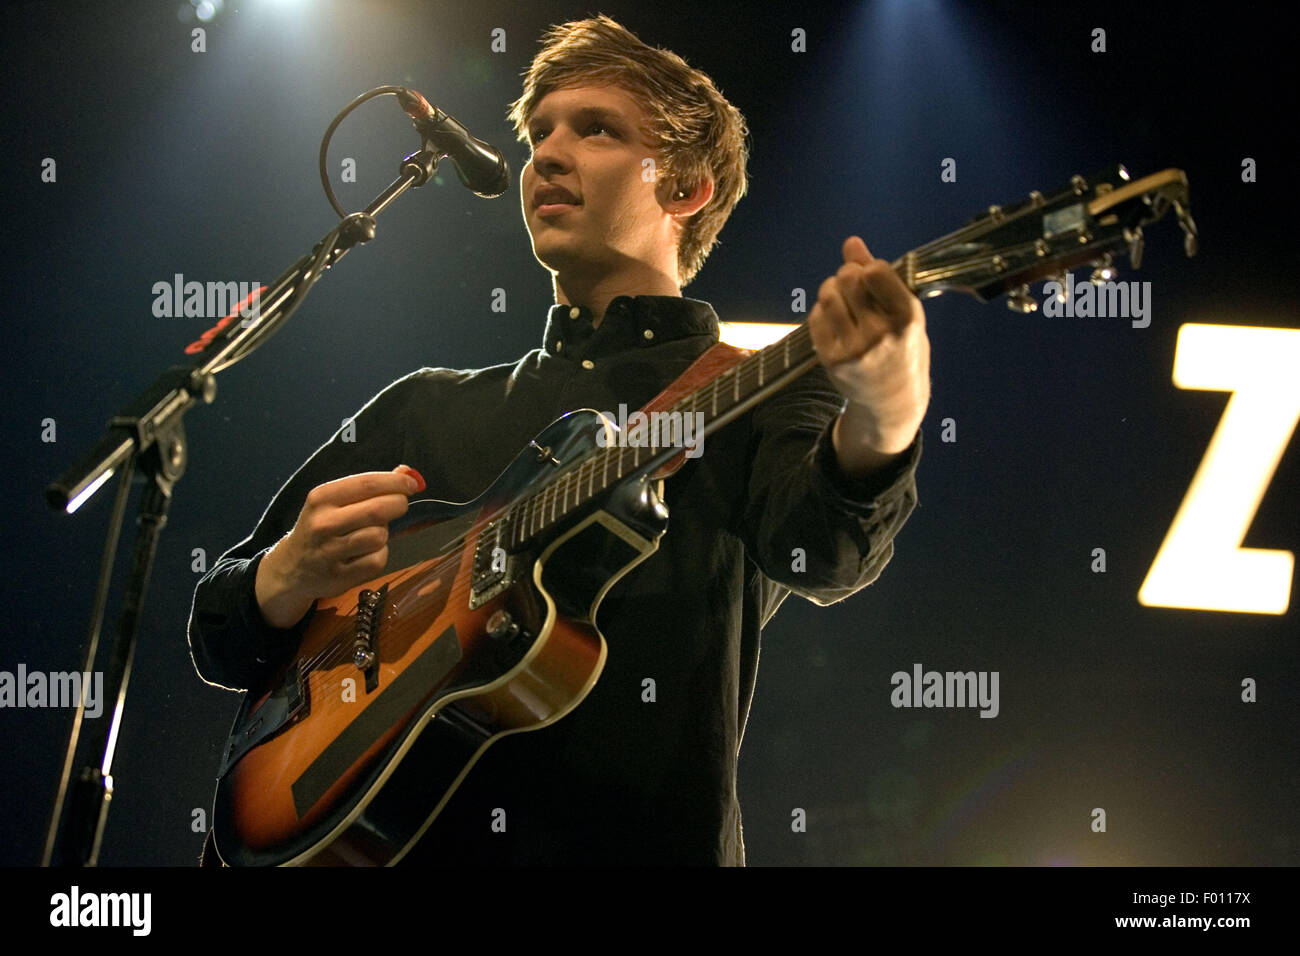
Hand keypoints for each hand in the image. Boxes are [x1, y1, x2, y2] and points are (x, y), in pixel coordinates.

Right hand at [254, 465, 423, 628]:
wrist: (291, 567)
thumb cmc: (320, 527)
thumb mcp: (334, 501)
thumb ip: (369, 486)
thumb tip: (407, 473)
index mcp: (321, 498)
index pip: (367, 484)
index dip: (396, 483)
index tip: (412, 484)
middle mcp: (323, 524)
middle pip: (377, 510)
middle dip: (398, 504)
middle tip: (399, 505)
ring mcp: (330, 552)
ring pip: (379, 536)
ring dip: (384, 533)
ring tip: (372, 532)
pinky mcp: (339, 576)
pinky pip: (377, 561)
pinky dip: (380, 555)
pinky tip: (366, 553)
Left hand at [807, 236, 929, 461]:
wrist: (893, 399)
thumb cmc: (902, 346)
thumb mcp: (903, 312)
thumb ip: (879, 277)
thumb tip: (851, 242)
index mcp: (906, 319)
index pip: (875, 272)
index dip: (869, 268)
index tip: (872, 276)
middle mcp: (881, 334)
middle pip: (849, 279)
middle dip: (848, 274)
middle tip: (853, 283)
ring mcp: (854, 349)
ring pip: (829, 296)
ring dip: (832, 288)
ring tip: (843, 298)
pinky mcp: (832, 360)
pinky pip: (817, 317)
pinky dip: (822, 310)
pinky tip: (835, 317)